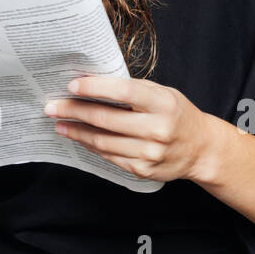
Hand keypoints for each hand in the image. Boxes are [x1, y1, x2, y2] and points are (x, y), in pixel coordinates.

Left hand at [44, 76, 224, 183]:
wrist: (201, 148)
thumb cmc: (177, 114)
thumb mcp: (162, 93)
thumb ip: (132, 89)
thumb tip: (91, 83)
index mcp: (163, 103)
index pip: (122, 92)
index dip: (94, 88)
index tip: (72, 85)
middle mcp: (158, 129)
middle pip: (106, 119)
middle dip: (74, 111)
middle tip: (52, 106)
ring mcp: (150, 153)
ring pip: (103, 142)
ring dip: (76, 131)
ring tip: (59, 122)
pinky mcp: (143, 170)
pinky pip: (109, 156)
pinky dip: (91, 145)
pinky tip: (79, 137)